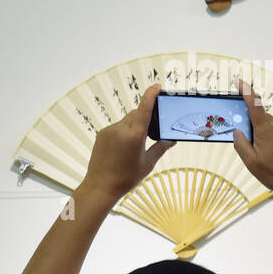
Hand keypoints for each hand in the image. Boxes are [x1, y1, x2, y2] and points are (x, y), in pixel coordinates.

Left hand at [77, 83, 173, 203]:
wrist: (100, 187)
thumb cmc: (126, 178)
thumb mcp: (148, 163)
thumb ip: (160, 148)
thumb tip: (171, 140)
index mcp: (135, 134)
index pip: (144, 108)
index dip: (151, 94)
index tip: (157, 86)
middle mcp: (121, 129)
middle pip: (136, 113)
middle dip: (145, 117)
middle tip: (151, 130)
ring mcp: (109, 130)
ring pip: (126, 120)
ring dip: (133, 126)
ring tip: (135, 145)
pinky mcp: (101, 134)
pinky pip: (116, 127)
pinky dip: (123, 132)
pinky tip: (123, 148)